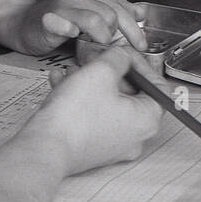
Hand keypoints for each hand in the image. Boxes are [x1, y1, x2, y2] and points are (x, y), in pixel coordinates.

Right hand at [11, 0, 146, 57]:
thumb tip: (140, 11)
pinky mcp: (47, 19)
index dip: (134, 30)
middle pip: (111, 16)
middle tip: (107, 47)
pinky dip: (71, 31)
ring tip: (93, 45)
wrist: (21, 22)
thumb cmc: (56, 20)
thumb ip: (114, 11)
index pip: (121, 9)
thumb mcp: (88, 14)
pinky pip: (64, 25)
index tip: (141, 46)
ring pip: (95, 20)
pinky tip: (72, 36)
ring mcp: (62, 6)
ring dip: (100, 37)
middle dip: (115, 36)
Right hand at [27, 46, 162, 173]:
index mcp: (147, 120)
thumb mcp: (101, 71)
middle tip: (95, 59)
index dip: (140, 64)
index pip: (156, 86)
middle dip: (108, 71)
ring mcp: (112, 144)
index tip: (124, 54)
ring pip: (106, 103)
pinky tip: (61, 84)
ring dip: (90, 82)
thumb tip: (122, 56)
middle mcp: (134, 136)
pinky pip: (91, 116)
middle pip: (129, 93)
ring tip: (72, 71)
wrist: (44, 147)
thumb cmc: (76, 116)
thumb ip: (118, 58)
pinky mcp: (92, 147)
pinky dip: (79, 98)